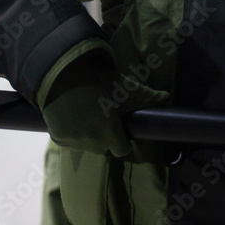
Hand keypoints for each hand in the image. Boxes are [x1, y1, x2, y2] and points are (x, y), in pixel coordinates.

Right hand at [40, 52, 169, 158]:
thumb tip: (167, 97)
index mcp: (109, 135)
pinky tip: (75, 117)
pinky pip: (69, 142)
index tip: (121, 127)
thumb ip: (149, 97)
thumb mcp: (127, 89)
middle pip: (103, 148)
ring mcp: (72, 142)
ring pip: (86, 146)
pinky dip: (73, 134)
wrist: (64, 74)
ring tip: (90, 115)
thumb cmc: (100, 82)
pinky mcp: (56, 137)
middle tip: (105, 117)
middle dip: (106, 136)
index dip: (123, 139)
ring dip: (89, 136)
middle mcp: (90, 144)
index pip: (121, 150)